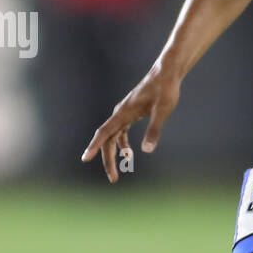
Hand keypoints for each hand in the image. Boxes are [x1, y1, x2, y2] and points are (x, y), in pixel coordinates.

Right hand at [81, 63, 180, 182]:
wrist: (167, 73)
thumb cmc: (165, 89)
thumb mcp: (162, 111)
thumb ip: (154, 130)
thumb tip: (146, 151)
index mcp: (123, 113)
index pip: (104, 133)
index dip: (94, 147)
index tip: (85, 158)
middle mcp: (120, 113)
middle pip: (108, 139)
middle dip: (108, 159)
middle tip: (114, 179)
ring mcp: (125, 113)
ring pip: (113, 137)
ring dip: (114, 154)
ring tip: (118, 172)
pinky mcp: (131, 113)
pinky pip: (121, 131)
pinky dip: (122, 143)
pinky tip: (128, 153)